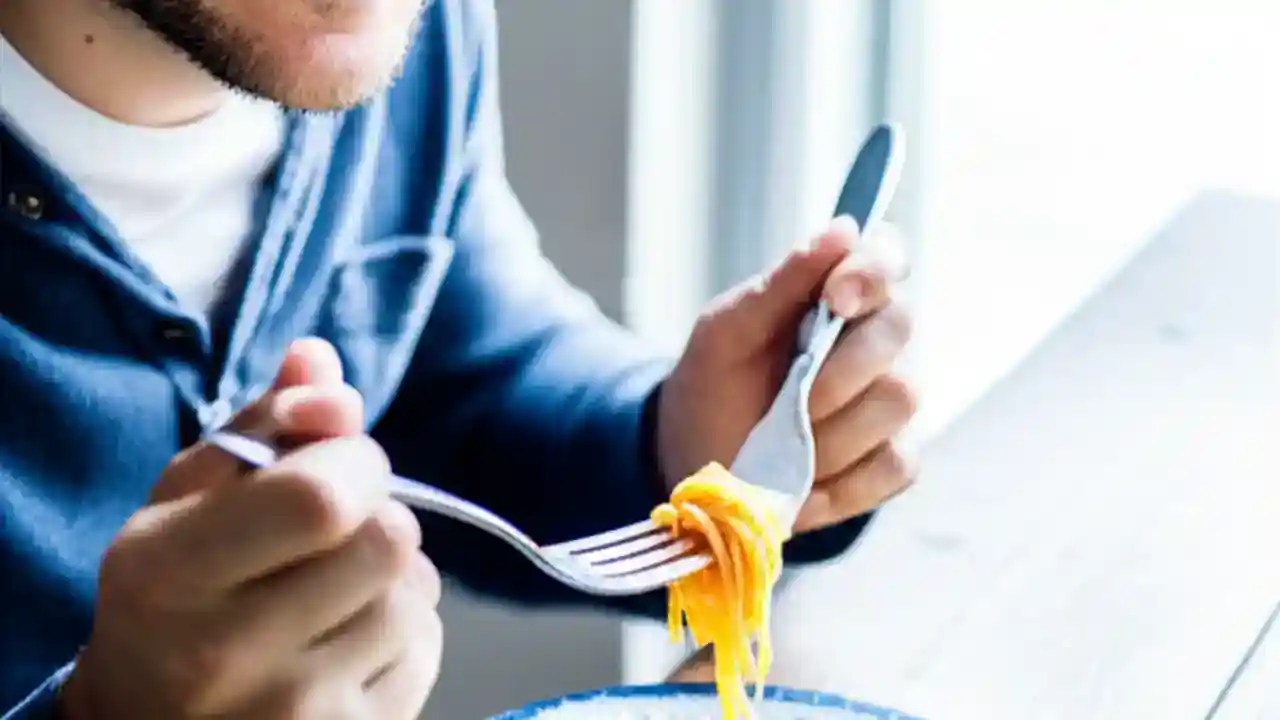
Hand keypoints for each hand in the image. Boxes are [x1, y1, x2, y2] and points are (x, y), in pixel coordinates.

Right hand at [61, 340, 442, 719]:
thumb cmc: (174, 596)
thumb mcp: (186, 499)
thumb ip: (261, 423)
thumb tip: (324, 359)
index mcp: (171, 573)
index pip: (323, 496)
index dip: (352, 462)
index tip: (330, 466)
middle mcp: (229, 653)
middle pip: (389, 540)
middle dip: (375, 515)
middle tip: (330, 534)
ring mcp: (296, 712)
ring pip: (416, 593)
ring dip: (391, 576)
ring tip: (333, 592)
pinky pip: (428, 648)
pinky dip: (404, 630)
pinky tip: (348, 640)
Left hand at [657, 217, 916, 532]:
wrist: (697, 460)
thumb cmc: (713, 381)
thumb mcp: (727, 330)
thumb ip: (782, 281)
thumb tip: (844, 228)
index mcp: (840, 293)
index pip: (887, 258)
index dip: (872, 272)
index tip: (835, 299)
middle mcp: (878, 340)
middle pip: (899, 329)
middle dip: (839, 369)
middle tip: (791, 399)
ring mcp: (890, 402)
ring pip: (899, 400)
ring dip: (832, 431)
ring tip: (783, 446)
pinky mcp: (892, 460)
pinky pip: (895, 465)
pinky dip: (842, 484)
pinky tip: (802, 488)